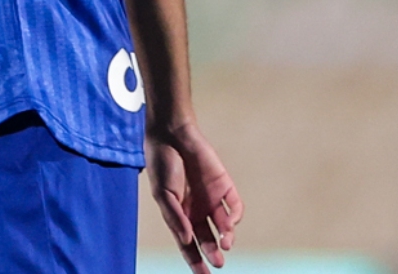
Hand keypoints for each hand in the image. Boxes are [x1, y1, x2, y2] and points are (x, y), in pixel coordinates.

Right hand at [148, 121, 243, 272]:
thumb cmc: (162, 164)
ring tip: (225, 244)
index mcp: (179, 214)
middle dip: (212, 252)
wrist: (172, 135)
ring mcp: (211, 198)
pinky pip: (234, 206)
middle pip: (207, 238)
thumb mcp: (162, 193)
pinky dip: (235, 217)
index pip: (188, 243)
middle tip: (218, 263)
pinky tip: (231, 223)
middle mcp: (197, 209)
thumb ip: (174, 217)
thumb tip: (186, 240)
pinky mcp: (225, 186)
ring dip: (225, 237)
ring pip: (223, 226)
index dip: (194, 260)